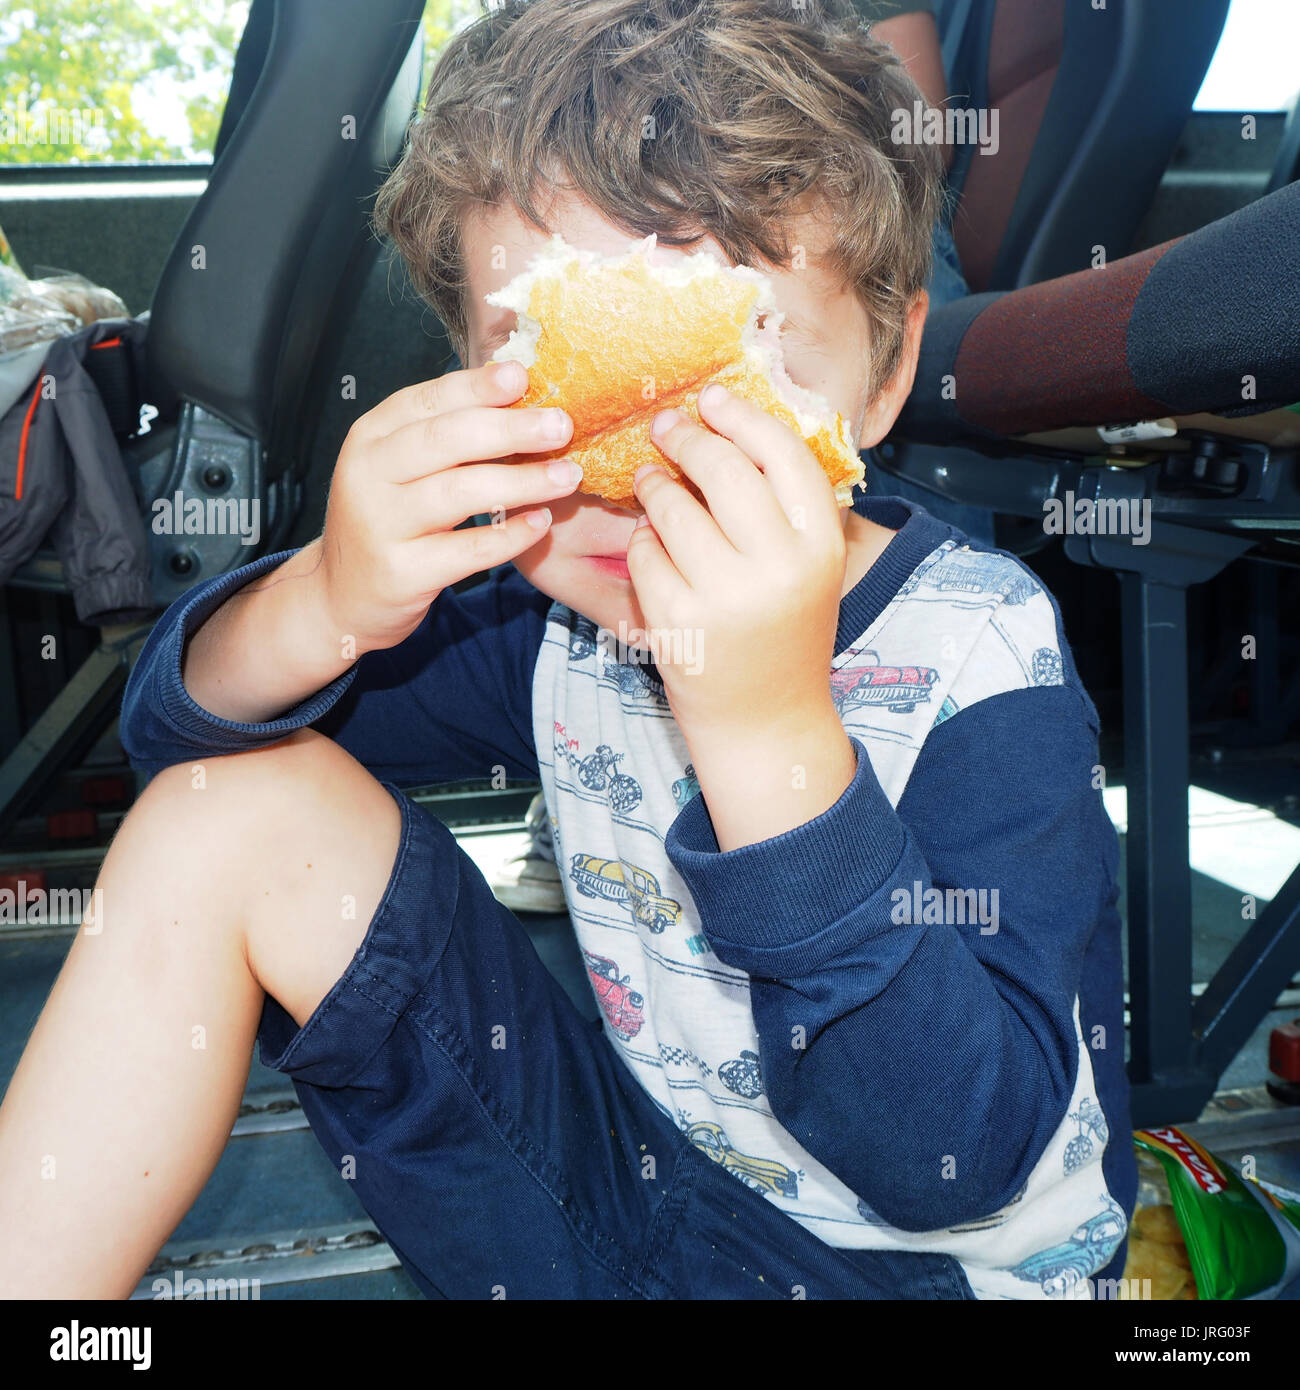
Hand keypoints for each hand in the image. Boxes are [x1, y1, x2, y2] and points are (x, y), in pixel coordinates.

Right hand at [317, 361, 581, 654]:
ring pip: (459, 492)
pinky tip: (541, 522)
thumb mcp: (400, 469)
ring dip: (522, 480)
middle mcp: (368, 475)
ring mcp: (381, 526)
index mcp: (370, 438)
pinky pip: (467, 551)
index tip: (524, 377)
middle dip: (510, 428)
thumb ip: (447, 435)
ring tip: (567, 476)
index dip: (477, 387)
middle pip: (445, 440)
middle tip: (561, 426)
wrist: (343, 598)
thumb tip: (519, 393)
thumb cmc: (389, 523)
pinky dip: (510, 535)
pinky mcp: (402, 573)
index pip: (427, 400)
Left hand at [626, 382, 847, 742]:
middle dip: (685, 439)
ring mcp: (726, 597)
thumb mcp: (808, 567)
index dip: (742, 417)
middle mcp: (780, 567)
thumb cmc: (783, 631)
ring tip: (650, 484)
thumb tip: (735, 422)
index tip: (712, 400)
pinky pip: (643, 553)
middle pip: (722, 469)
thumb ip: (785, 505)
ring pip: (672, 507)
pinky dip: (641, 543)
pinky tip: (652, 549)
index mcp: (821, 545)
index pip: (782, 453)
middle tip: (665, 428)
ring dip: (654, 487)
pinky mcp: (677, 623)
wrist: (766, 722)